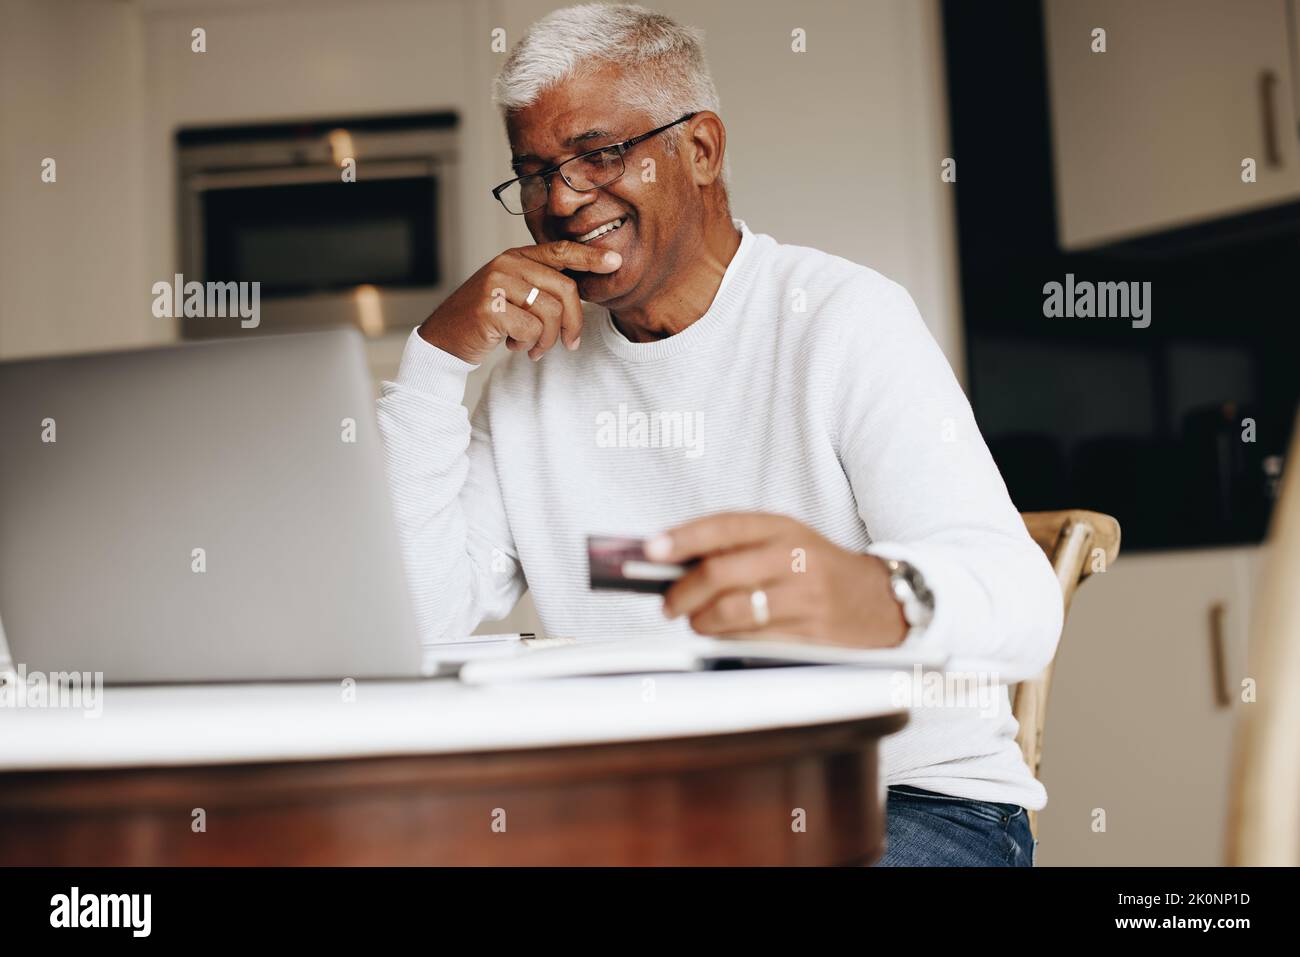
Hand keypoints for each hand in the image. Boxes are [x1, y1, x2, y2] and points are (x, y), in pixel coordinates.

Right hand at [418, 240, 622, 363]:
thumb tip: (581, 297)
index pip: (561, 251)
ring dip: (547, 340)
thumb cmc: (486, 320)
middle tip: (569, 344)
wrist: (444, 339)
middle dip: (573, 323)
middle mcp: (507, 265)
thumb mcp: (513, 295)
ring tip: (533, 347)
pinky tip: (512, 345)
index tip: (615, 262)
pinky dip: (527, 345)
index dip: (590, 257)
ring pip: (550, 313)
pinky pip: (531, 329)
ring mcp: (497, 284)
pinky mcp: (490, 307)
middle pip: (564, 290)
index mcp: (516, 257)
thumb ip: (540, 287)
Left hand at [650, 512, 907, 647]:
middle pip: (720, 573)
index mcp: (782, 527)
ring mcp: (803, 596)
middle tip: (668, 603)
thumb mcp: (784, 541)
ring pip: (732, 611)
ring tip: (696, 621)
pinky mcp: (809, 631)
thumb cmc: (817, 569)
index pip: (723, 526)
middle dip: (682, 592)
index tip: (649, 550)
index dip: (682, 538)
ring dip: (701, 621)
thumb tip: (673, 562)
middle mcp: (793, 557)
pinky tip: (723, 635)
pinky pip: (752, 638)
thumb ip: (736, 546)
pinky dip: (727, 639)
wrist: (880, 600)